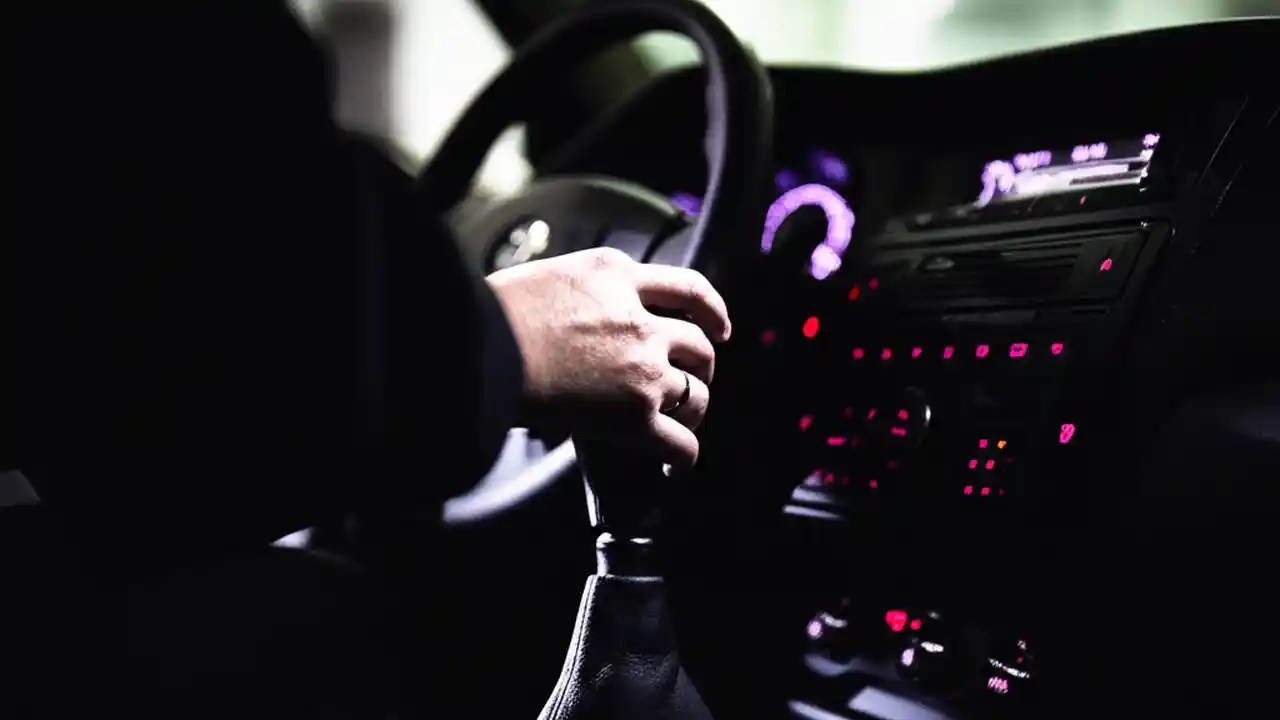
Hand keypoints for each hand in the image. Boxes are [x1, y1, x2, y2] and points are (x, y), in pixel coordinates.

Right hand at [487, 248, 730, 470]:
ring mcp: (642, 367)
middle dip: (702, 365)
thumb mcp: (550, 276)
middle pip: (698, 344)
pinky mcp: (633, 414)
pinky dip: (683, 458)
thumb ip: (586, 290)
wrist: (476, 347)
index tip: (720, 327)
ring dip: (693, 410)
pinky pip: (679, 443)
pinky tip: (673, 467)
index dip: (713, 310)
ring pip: (695, 393)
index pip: (688, 287)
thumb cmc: (491, 314)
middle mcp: (639, 318)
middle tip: (692, 379)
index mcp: (617, 275)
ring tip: (681, 423)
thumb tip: (588, 315)